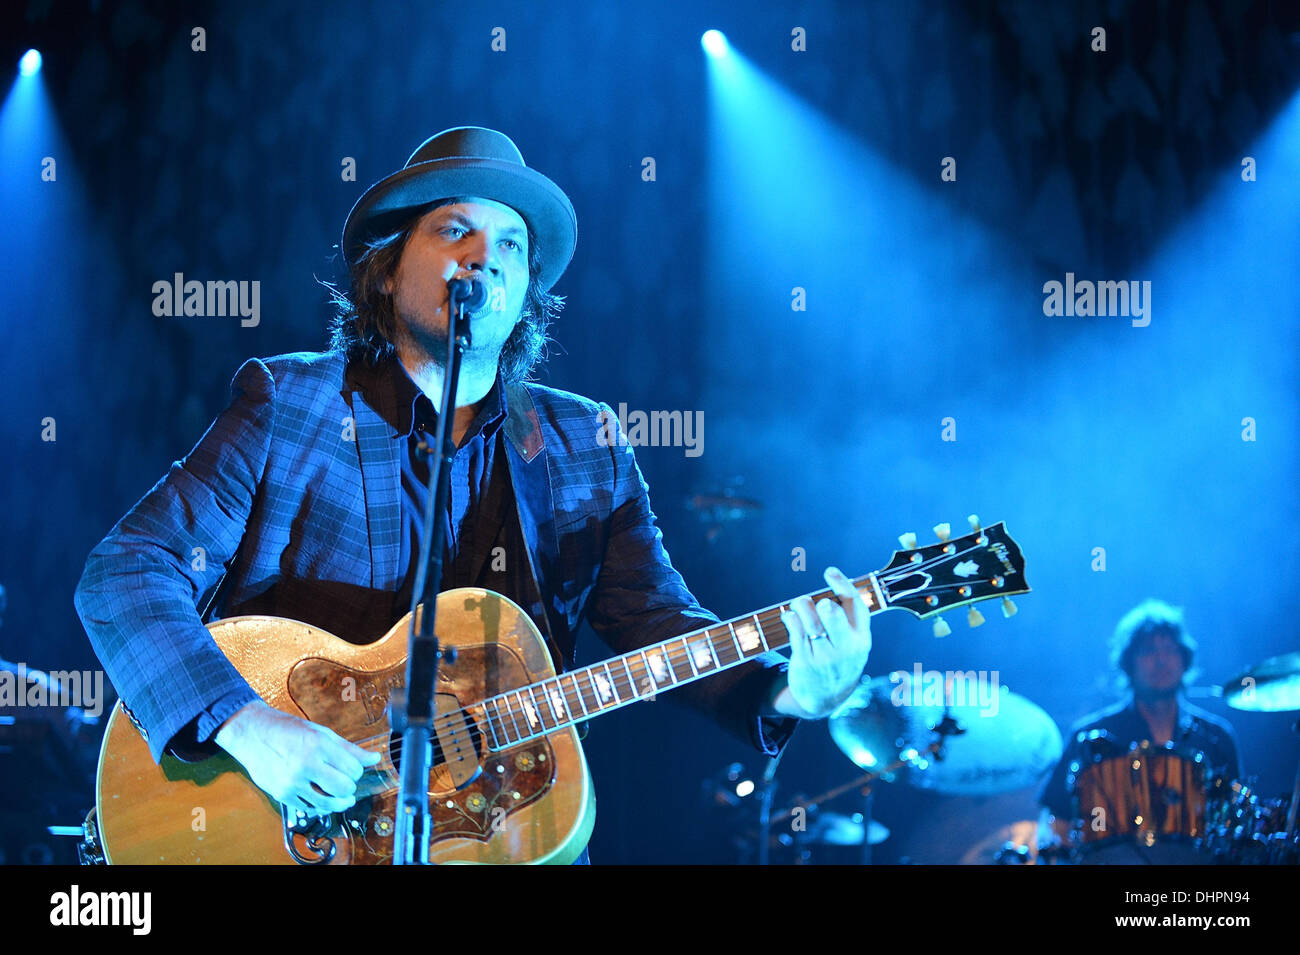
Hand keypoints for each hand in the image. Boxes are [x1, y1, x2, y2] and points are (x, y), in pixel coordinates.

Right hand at [214, 700, 380, 813]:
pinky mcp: (282, 794)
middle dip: (349, 788)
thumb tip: (374, 758)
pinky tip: (321, 796)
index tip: (352, 769)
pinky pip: (309, 808)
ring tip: (341, 796)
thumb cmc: (287, 729)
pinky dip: (319, 805)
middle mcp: (306, 764)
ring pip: (328, 804)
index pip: (353, 769)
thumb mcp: (321, 732)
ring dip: (338, 801)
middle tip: (347, 783)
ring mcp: (292, 782)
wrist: (252, 733)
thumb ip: (349, 749)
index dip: (357, 771)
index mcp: (319, 745)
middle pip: (343, 788)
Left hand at [777, 567, 871, 718]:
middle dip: (818, 601)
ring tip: (799, 607)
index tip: (829, 571)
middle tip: (814, 605)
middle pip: (830, 610)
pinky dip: (790, 618)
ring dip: (800, 605)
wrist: (825, 699)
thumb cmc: (838, 660)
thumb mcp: (852, 643)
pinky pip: (794, 629)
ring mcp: (825, 656)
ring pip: (809, 618)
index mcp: (862, 638)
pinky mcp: (805, 661)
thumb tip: (834, 582)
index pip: (855, 604)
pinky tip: (790, 618)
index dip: (842, 583)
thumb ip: (847, 618)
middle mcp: (846, 647)